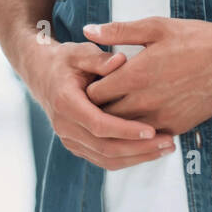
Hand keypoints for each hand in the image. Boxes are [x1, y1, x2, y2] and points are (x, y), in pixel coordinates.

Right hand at [24, 39, 177, 170]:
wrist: (42, 75)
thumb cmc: (65, 61)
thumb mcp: (79, 52)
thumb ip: (99, 58)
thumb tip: (121, 61)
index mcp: (65, 103)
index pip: (99, 125)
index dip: (126, 130)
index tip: (152, 129)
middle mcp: (65, 126)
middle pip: (105, 148)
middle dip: (139, 148)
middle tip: (168, 143)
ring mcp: (70, 140)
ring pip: (106, 159)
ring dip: (138, 157)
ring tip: (165, 148)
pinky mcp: (77, 146)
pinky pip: (104, 159)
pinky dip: (128, 158)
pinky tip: (150, 150)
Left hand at [81, 18, 211, 135]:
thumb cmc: (194, 39)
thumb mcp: (155, 27)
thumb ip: (118, 31)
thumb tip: (88, 30)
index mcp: (136, 75)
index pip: (95, 93)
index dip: (90, 87)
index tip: (92, 80)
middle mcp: (145, 102)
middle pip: (106, 115)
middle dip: (99, 107)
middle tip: (99, 96)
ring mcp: (161, 118)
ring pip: (125, 129)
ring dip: (118, 120)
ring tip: (117, 105)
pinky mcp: (176, 128)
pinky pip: (148, 135)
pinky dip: (140, 127)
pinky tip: (141, 113)